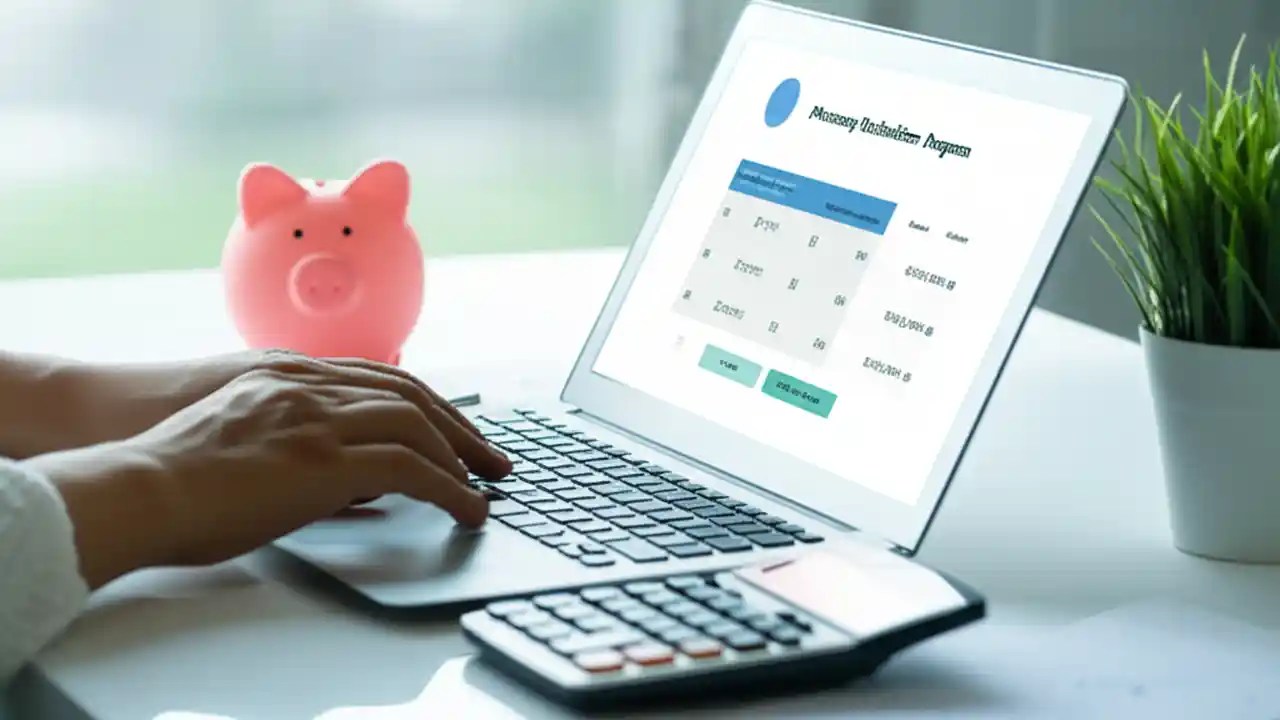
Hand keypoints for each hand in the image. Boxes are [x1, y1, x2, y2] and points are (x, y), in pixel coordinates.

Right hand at [26, 354, 510, 586]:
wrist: (134, 484)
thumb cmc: (172, 472)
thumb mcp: (240, 433)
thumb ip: (296, 440)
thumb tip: (351, 478)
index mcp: (287, 373)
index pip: (379, 376)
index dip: (426, 402)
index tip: (453, 425)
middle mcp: (308, 385)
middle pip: (410, 393)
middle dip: (459, 426)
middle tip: (491, 456)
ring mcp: (316, 418)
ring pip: (417, 423)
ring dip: (462, 456)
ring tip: (487, 485)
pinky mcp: (321, 458)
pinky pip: (409, 466)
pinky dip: (449, 486)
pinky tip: (466, 508)